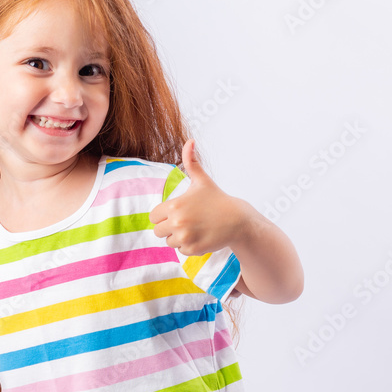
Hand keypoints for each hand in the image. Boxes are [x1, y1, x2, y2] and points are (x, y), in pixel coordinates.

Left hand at [150, 138, 254, 256]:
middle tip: (186, 222)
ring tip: (194, 228)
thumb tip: (190, 141)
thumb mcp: (202, 181)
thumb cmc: (217, 200)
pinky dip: (188, 246)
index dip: (163, 215)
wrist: (238, 221)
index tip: (177, 212)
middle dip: (168, 228)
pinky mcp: (193, 249)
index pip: (154, 217)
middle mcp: (178, 222)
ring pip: (169, 242)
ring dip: (178, 237)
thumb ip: (191, 162)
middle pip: (158, 231)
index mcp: (175, 206)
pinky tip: (200, 236)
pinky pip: (180, 250)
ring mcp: (185, 237)